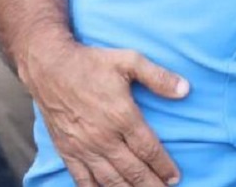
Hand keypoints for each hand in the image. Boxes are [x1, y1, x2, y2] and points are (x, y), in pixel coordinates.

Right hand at [20, 38, 188, 186]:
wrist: (49, 66)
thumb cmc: (91, 62)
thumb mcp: (129, 61)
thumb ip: (158, 77)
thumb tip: (185, 89)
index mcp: (122, 116)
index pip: (149, 149)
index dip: (163, 166)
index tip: (175, 177)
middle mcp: (104, 137)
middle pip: (133, 170)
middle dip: (151, 184)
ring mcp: (84, 147)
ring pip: (110, 180)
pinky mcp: (67, 150)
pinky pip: (82, 179)